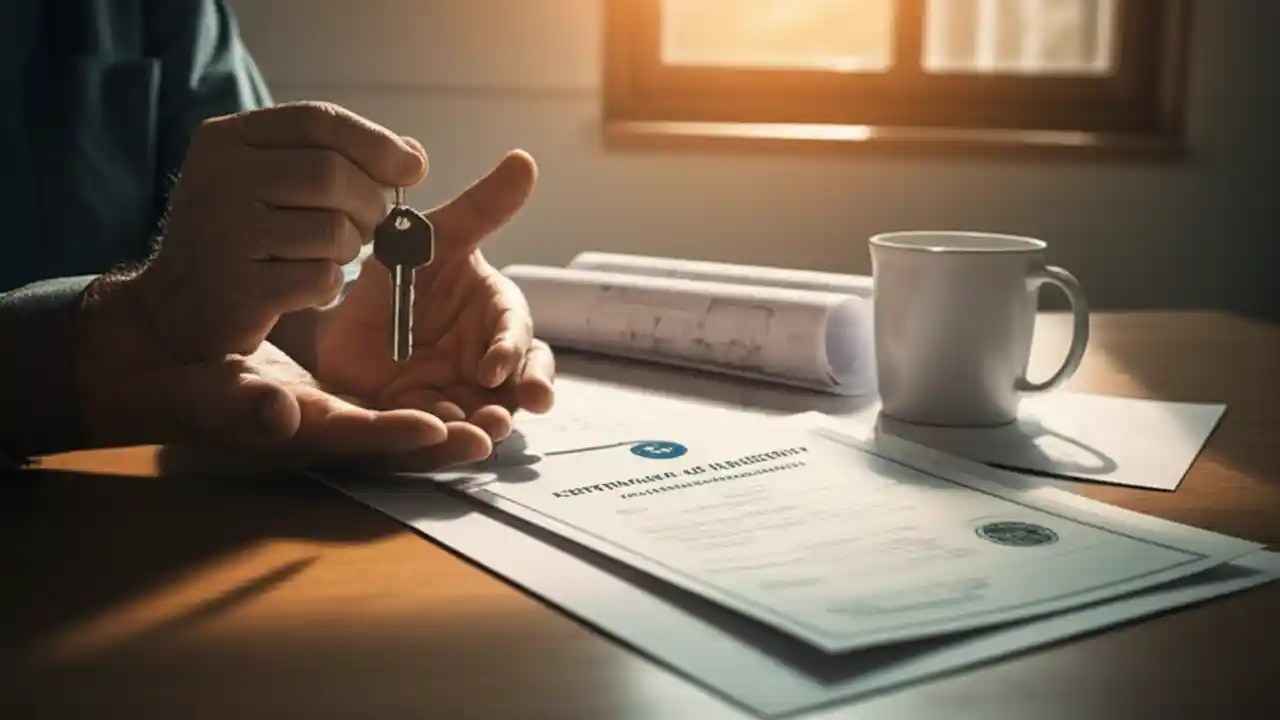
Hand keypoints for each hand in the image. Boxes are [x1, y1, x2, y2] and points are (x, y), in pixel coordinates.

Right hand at [74, 276, 481, 466]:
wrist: (190, 382)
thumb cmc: (200, 387)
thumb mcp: (218, 391)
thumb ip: (250, 404)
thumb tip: (279, 418)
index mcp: (306, 433)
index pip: (358, 439)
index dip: (397, 435)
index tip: (436, 426)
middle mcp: (337, 440)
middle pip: (401, 449)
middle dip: (448, 444)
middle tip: (493, 432)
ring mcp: (349, 430)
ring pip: (412, 435)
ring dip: (456, 431)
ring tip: (502, 420)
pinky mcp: (355, 414)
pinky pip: (405, 414)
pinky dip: (442, 410)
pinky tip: (478, 396)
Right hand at [132, 101, 426, 359]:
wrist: (173, 309)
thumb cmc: (240, 239)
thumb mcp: (271, 182)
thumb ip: (335, 160)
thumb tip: (414, 157)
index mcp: (227, 139)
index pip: (318, 121)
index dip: (376, 142)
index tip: (414, 167)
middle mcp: (219, 176)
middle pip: (333, 175)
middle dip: (370, 204)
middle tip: (370, 227)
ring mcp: (224, 232)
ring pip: (333, 230)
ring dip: (348, 250)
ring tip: (324, 257)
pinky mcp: (239, 288)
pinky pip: (321, 278)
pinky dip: (326, 285)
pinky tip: (302, 288)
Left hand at [313, 150, 554, 461]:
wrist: (345, 304)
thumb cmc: (404, 267)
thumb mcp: (436, 235)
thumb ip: (482, 206)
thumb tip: (525, 160)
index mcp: (498, 319)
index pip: (518, 338)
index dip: (512, 353)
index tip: (496, 365)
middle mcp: (488, 362)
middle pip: (516, 388)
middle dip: (517, 401)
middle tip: (511, 413)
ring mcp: (460, 393)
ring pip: (484, 417)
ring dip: (484, 428)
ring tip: (478, 435)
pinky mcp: (423, 419)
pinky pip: (438, 437)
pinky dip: (442, 443)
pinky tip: (438, 441)